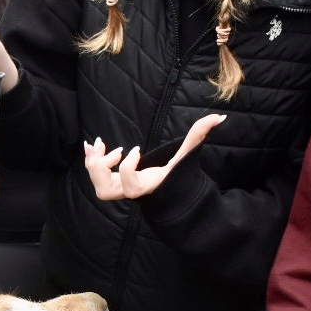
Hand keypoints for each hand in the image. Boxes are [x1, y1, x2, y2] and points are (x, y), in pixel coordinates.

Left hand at [84, 114, 225, 199]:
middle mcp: (132, 192)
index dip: (126, 167)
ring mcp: (121, 190)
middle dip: (104, 170)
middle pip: (105, 193)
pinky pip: (95, 177)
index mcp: (148, 188)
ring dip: (93, 164)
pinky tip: (95, 145)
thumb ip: (198, 135)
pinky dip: (92, 161)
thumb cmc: (178, 173)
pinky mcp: (113, 183)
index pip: (130, 187)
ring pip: (98, 187)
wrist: (169, 191)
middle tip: (117, 150)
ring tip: (98, 144)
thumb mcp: (186, 155)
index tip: (135, 149)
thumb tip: (219, 117)